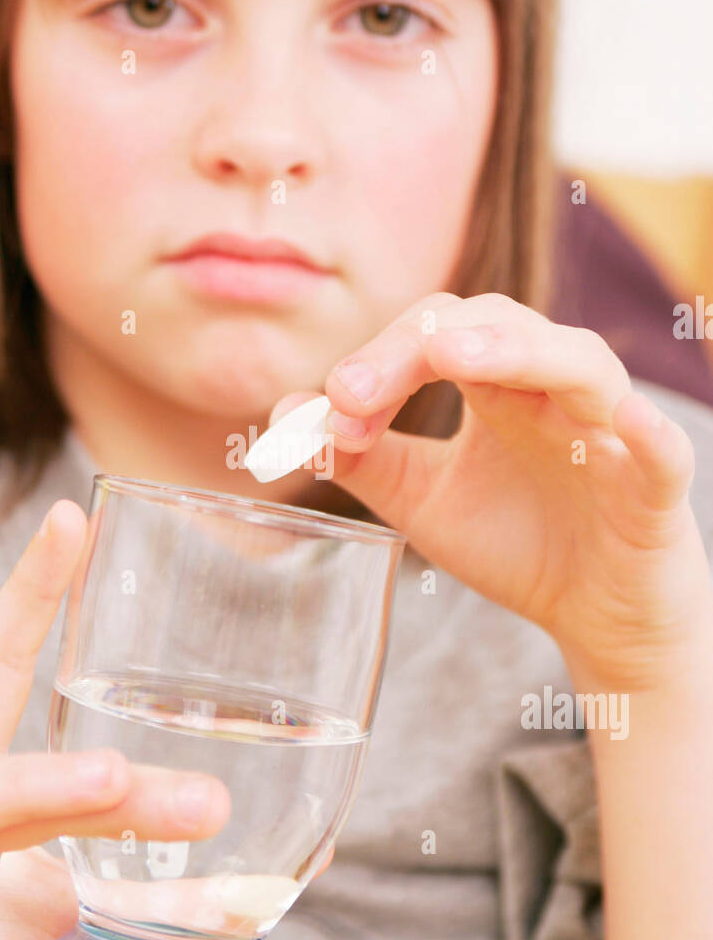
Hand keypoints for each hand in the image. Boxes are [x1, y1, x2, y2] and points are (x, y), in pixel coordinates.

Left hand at [272, 292, 712, 687]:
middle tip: (354, 390)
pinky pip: (658, 451)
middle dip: (420, 346)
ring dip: (517, 352)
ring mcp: (609, 432)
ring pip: (578, 364)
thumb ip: (356, 458)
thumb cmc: (515, 541)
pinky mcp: (653, 487)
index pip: (437, 333)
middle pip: (498, 324)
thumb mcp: (419, 499)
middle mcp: (551, 390)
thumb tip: (282, 414)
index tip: (330, 411)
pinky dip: (642, 432)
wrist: (595, 615)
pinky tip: (619, 421)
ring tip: (456, 354)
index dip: (379, 360)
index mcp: (496, 384)